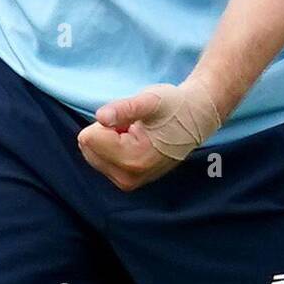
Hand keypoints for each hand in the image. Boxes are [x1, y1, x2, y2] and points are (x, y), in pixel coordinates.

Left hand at [76, 81, 221, 192]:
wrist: (195, 120)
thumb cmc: (174, 106)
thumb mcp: (150, 100)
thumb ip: (124, 108)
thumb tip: (100, 116)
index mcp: (132, 159)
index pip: (88, 138)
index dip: (109, 121)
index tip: (133, 121)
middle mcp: (127, 178)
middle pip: (88, 147)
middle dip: (107, 132)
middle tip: (134, 127)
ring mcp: (127, 182)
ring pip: (92, 153)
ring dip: (111, 139)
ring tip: (137, 134)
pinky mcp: (127, 182)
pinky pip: (101, 159)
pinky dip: (114, 147)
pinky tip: (136, 142)